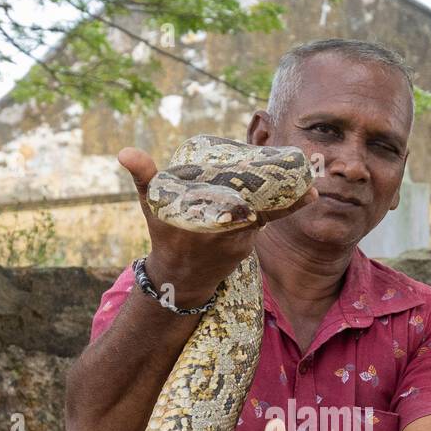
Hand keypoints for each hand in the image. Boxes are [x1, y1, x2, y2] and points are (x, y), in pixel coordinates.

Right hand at [117, 147, 317, 307]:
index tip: (305, 187)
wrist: (177, 277)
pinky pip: (264, 224)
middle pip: (266, 207)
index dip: (281, 196)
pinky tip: (296, 195)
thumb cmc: (165, 235)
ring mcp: (240, 242)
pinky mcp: (245, 249)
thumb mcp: (152, 204)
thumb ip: (144, 176)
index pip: (253, 204)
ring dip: (284, 200)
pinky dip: (277, 211)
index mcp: (212, 220)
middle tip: (302, 167)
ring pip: (267, 215)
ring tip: (304, 179)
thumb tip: (125, 152)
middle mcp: (231, 233)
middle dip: (285, 191)